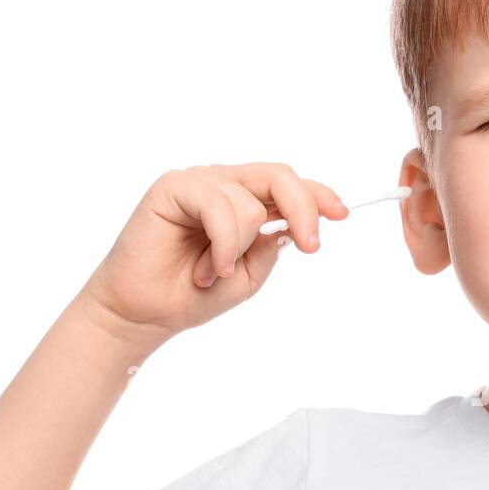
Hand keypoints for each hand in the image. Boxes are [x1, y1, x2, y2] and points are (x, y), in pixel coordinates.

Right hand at [81, 162, 348, 340]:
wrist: (145, 314)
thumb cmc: (192, 295)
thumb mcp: (248, 276)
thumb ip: (270, 248)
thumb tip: (292, 226)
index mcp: (245, 202)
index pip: (289, 186)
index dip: (318, 195)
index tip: (343, 214)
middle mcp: (224, 186)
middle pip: (279, 175)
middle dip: (303, 208)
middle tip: (310, 247)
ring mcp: (199, 183)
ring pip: (249, 202)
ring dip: (238, 250)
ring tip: (215, 273)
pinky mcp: (173, 186)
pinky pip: (218, 205)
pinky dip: (222, 243)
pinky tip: (210, 268)